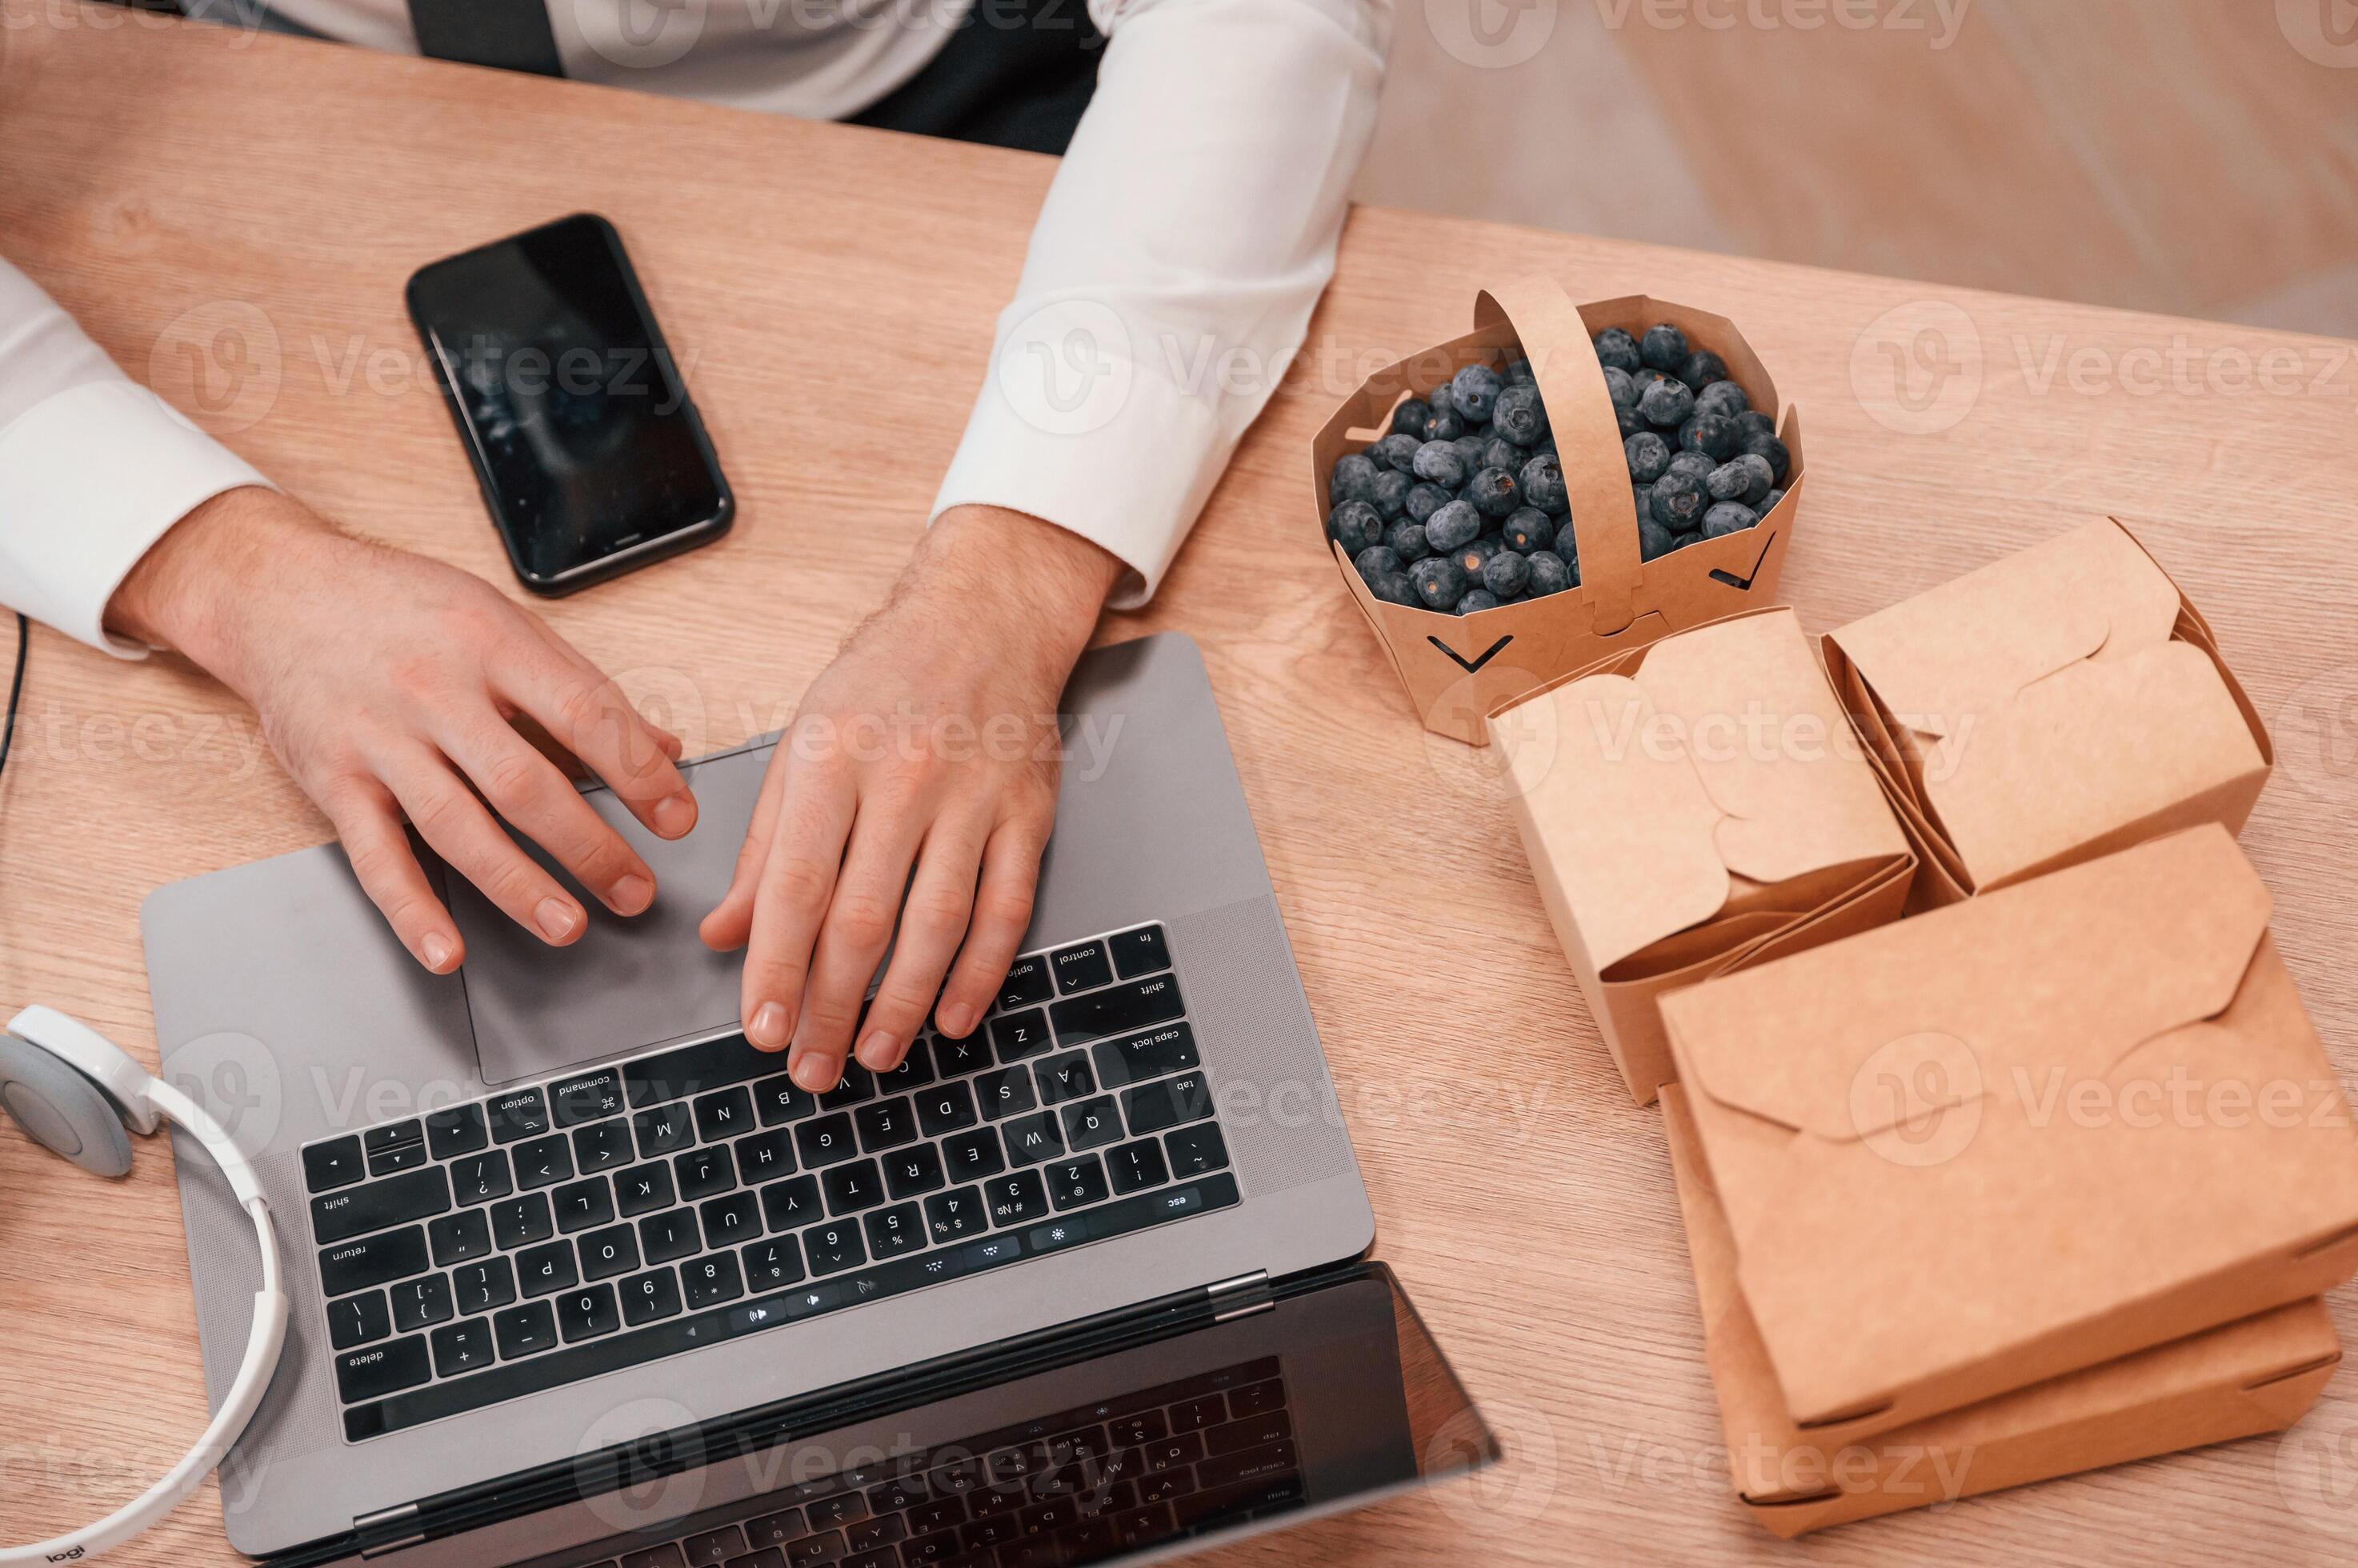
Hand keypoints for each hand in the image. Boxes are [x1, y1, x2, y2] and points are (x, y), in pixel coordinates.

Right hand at [108, 486, 697, 970]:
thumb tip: (662, 747)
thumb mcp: (500, 620)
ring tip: (568, 926)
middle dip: (589, 846)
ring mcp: (380, 740)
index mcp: (490, 642)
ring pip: (457, 827)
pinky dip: (411, 910)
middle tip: (635, 890)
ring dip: (517, 887)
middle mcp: (434, 692)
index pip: (584, 713)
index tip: (677, 817)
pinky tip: (448, 949)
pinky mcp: (333, 780)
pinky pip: (375, 857)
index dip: (639, 772)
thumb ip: (580, 688)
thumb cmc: (401, 604)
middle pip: (524, 784)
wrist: (278, 590)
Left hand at [702, 505, 1121, 1089]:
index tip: (760, 1029)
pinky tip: (952, 1016)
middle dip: (833, 1007)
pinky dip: (981, 972)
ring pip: (936, 923)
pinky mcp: (1029, 812)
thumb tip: (725, 933)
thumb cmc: (885, 679)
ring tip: (876, 1056)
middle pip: (863, 918)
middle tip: (811, 1068)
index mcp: (831, 759)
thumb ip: (764, 845)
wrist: (988, 616)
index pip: (796, 884)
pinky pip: (1006, 908)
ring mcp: (973, 798)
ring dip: (903, 1003)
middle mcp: (903, 778)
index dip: (776, 967)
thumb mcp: (802, 744)